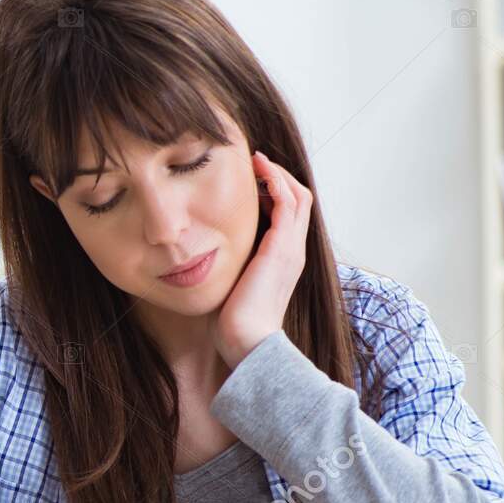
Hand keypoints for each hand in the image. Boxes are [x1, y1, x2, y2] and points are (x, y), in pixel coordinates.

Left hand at [213, 151, 312, 368]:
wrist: (247, 342)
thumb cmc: (233, 322)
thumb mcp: (232, 286)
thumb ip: (229, 268)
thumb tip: (203, 257)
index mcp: (284, 260)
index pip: (290, 215)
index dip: (274, 193)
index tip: (250, 180)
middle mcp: (293, 251)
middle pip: (299, 199)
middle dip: (279, 177)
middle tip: (254, 163)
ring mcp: (291, 248)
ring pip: (298, 195)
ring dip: (278, 173)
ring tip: (256, 160)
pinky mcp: (281, 247)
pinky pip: (288, 202)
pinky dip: (276, 181)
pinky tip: (257, 170)